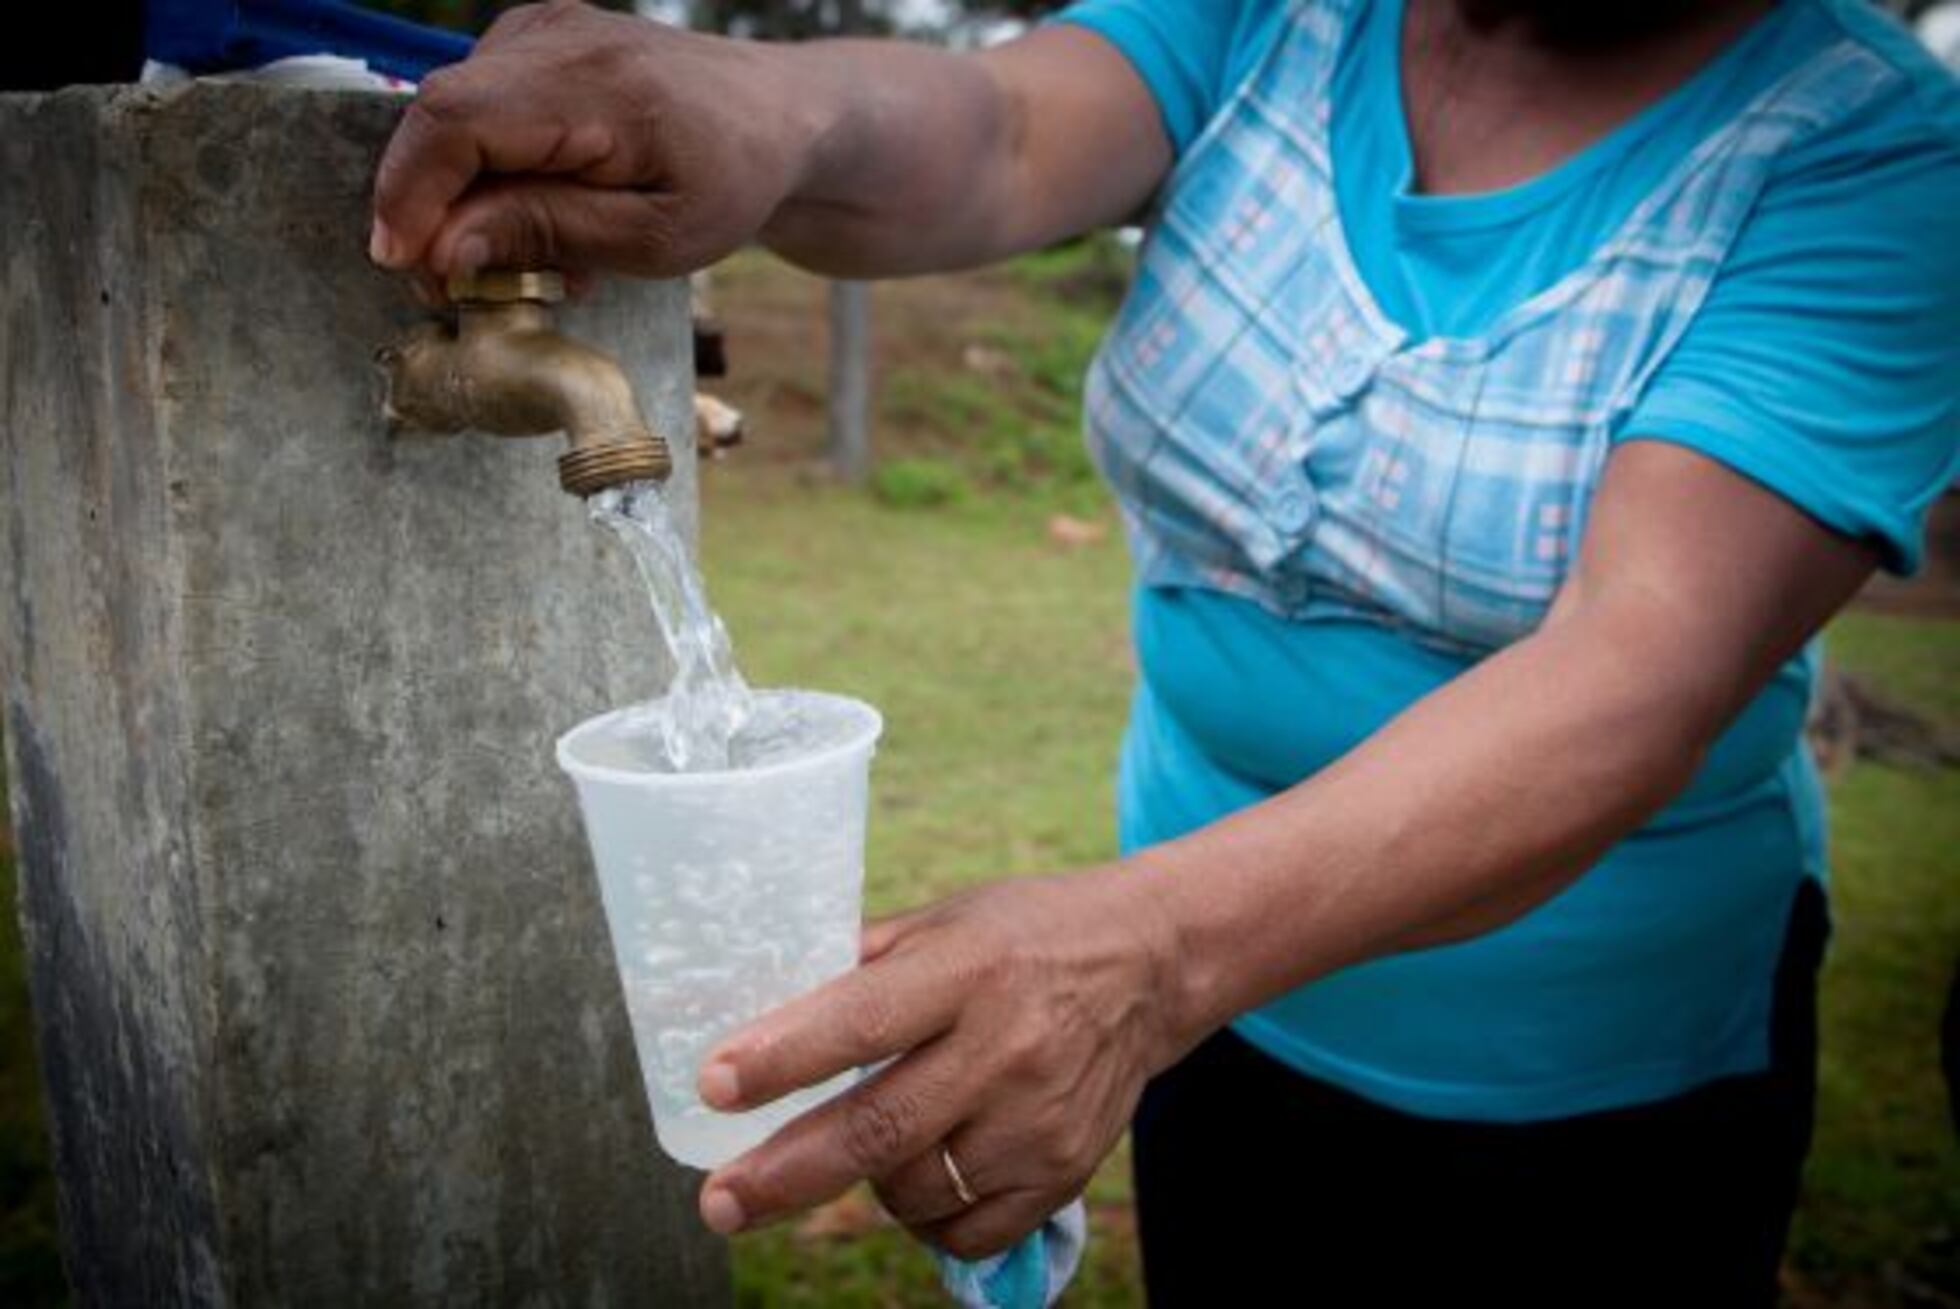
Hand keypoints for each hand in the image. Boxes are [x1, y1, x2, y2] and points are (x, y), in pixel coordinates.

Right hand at [369, 0, 830, 278]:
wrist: (773, 119)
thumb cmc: (728, 182)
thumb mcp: (652, 238)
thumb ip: (546, 233)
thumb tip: (443, 248)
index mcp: (596, 83)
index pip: (456, 121)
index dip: (411, 195)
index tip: (402, 265)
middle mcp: (556, 36)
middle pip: (440, 117)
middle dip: (426, 209)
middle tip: (455, 288)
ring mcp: (539, 28)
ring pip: (451, 117)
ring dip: (463, 196)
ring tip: (530, 257)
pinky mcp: (532, 40)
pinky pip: (477, 110)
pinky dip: (487, 170)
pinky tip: (541, 213)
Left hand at [694, 867, 1190, 1258]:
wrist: (1153, 964)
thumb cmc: (1027, 934)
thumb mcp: (945, 920)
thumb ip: (859, 963)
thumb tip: (749, 998)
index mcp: (967, 967)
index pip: (862, 1019)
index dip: (781, 1058)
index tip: (712, 1084)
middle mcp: (1007, 1046)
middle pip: (879, 1129)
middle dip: (785, 1174)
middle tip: (721, 1202)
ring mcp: (1039, 1119)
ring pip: (913, 1190)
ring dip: (863, 1182)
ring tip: (863, 1143)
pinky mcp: (1062, 1171)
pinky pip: (964, 1229)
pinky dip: (922, 1216)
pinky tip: (917, 1179)